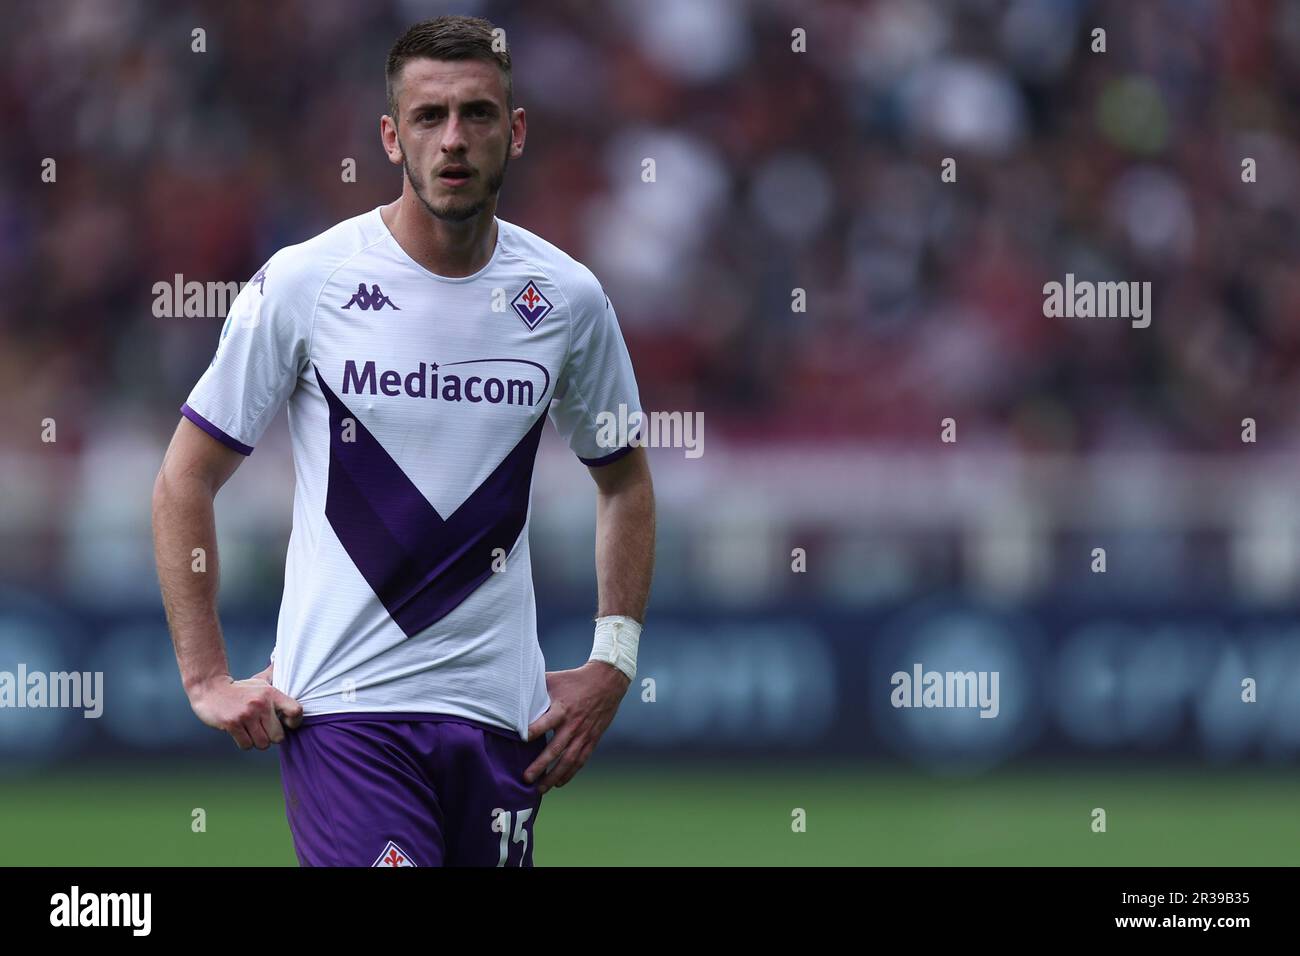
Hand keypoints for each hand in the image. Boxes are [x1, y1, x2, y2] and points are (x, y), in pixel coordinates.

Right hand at [188, 661, 302, 750]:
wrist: (210, 689)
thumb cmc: (239, 689)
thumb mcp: (260, 682)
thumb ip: (275, 680)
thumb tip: (284, 664)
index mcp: (271, 693)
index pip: (296, 711)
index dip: (295, 722)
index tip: (286, 723)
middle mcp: (261, 703)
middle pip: (278, 737)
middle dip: (271, 737)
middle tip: (263, 730)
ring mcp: (246, 714)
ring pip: (262, 744)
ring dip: (257, 742)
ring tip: (251, 732)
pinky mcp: (232, 724)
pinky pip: (247, 745)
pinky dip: (245, 743)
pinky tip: (241, 733)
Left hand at [524, 661, 630, 793]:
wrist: (607, 681)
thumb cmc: (575, 680)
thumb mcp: (554, 679)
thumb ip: (535, 688)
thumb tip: (513, 691)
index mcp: (562, 707)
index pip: (546, 722)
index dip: (533, 731)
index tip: (521, 740)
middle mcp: (573, 724)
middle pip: (556, 748)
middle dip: (541, 765)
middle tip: (526, 778)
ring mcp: (583, 733)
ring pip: (568, 760)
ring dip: (554, 776)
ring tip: (540, 789)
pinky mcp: (592, 739)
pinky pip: (580, 760)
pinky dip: (570, 773)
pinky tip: (559, 783)